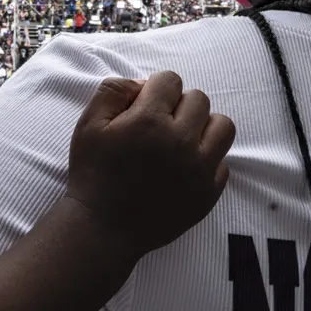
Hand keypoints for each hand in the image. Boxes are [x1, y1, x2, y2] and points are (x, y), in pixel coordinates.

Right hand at [66, 71, 234, 258]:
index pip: (171, 80)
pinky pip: (223, 162)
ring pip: (222, 126)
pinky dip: (207, 161)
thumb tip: (143, 84)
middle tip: (160, 126)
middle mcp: (180, 141)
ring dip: (203, 127)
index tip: (144, 107)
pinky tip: (184, 168)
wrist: (103, 229)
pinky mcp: (209, 193)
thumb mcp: (88, 125)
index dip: (155, 90)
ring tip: (182, 140)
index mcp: (149, 120)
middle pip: (199, 99)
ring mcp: (199, 169)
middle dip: (179, 105)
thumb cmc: (93, 174)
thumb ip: (113, 91)